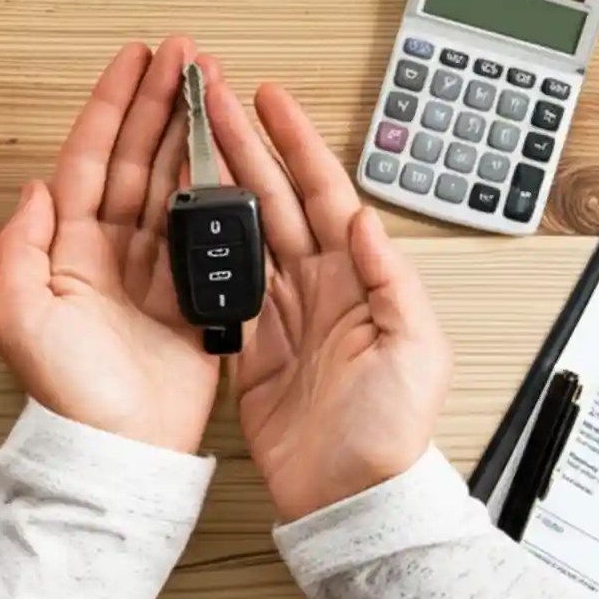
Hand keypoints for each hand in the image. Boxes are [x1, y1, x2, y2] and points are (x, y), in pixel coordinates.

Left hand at [0, 38, 219, 453]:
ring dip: (189, 135)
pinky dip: (215, 190)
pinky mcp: (188, 297)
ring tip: (208, 90)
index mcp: (68, 250)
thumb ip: (22, 246)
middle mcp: (109, 253)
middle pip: (136, 160)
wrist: (121, 451)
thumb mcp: (19, 316)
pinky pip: (204, 230)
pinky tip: (225, 156)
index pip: (91, 160)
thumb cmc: (67, 393)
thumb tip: (35, 188)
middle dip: (158, 104)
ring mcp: (151, 272)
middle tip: (184, 57)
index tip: (135, 62)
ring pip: (172, 185)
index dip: (112, 107)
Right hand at [200, 58, 453, 519]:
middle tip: (213, 106)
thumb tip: (364, 219)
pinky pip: (223, 290)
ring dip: (218, 191)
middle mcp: (319, 288)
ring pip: (244, 237)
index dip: (295, 143)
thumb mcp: (415, 348)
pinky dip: (202, 256)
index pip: (323, 192)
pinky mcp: (250, 351)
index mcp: (358, 279)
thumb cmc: (392, 432)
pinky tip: (183, 226)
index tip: (269, 101)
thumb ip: (391, 279)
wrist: (351, 498)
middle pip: (273, 202)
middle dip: (243, 149)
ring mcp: (282, 317)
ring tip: (189, 150)